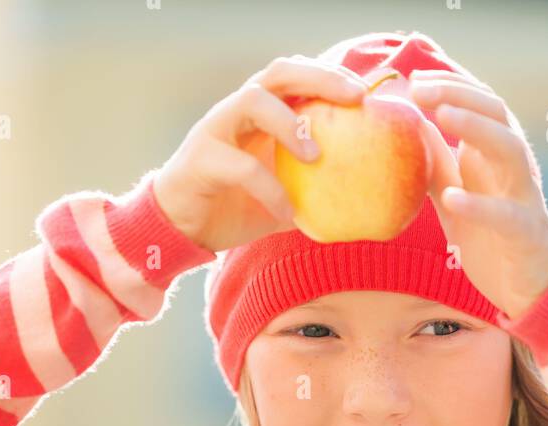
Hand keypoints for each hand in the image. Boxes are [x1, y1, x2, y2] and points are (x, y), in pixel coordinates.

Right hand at [152, 56, 367, 251]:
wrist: (183, 230)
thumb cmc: (234, 208)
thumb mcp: (283, 198)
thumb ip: (313, 192)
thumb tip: (358, 206)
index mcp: (259, 114)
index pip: (295, 77)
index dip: (330, 77)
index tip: (365, 95)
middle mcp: (237, 111)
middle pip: (278, 73)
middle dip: (319, 78)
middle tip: (354, 100)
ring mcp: (215, 129)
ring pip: (252, 99)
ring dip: (289, 123)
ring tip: (316, 157)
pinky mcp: (200, 159)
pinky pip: (240, 165)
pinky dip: (269, 188)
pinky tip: (287, 213)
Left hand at [408, 64, 547, 320]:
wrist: (528, 289)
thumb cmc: (490, 240)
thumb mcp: (455, 199)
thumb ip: (438, 167)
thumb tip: (412, 128)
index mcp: (496, 155)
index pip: (479, 104)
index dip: (450, 87)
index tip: (415, 80)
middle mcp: (513, 168)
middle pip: (496, 113)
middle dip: (460, 95)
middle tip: (422, 89)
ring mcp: (523, 197)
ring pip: (511, 149)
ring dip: (478, 128)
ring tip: (443, 116)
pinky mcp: (525, 233)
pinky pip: (505, 215)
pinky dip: (479, 205)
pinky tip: (451, 198)